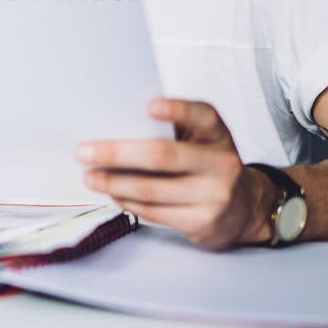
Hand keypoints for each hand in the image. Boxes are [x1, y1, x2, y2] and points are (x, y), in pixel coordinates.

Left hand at [76, 98, 274, 248]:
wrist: (244, 207)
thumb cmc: (206, 162)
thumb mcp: (201, 139)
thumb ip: (171, 129)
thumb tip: (114, 125)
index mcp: (217, 134)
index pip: (202, 115)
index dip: (177, 109)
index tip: (149, 105)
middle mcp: (221, 163)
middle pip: (161, 156)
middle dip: (116, 153)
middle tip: (83, 152)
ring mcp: (214, 196)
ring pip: (151, 189)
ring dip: (113, 183)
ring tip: (89, 177)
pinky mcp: (202, 222)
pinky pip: (154, 212)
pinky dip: (127, 201)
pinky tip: (112, 193)